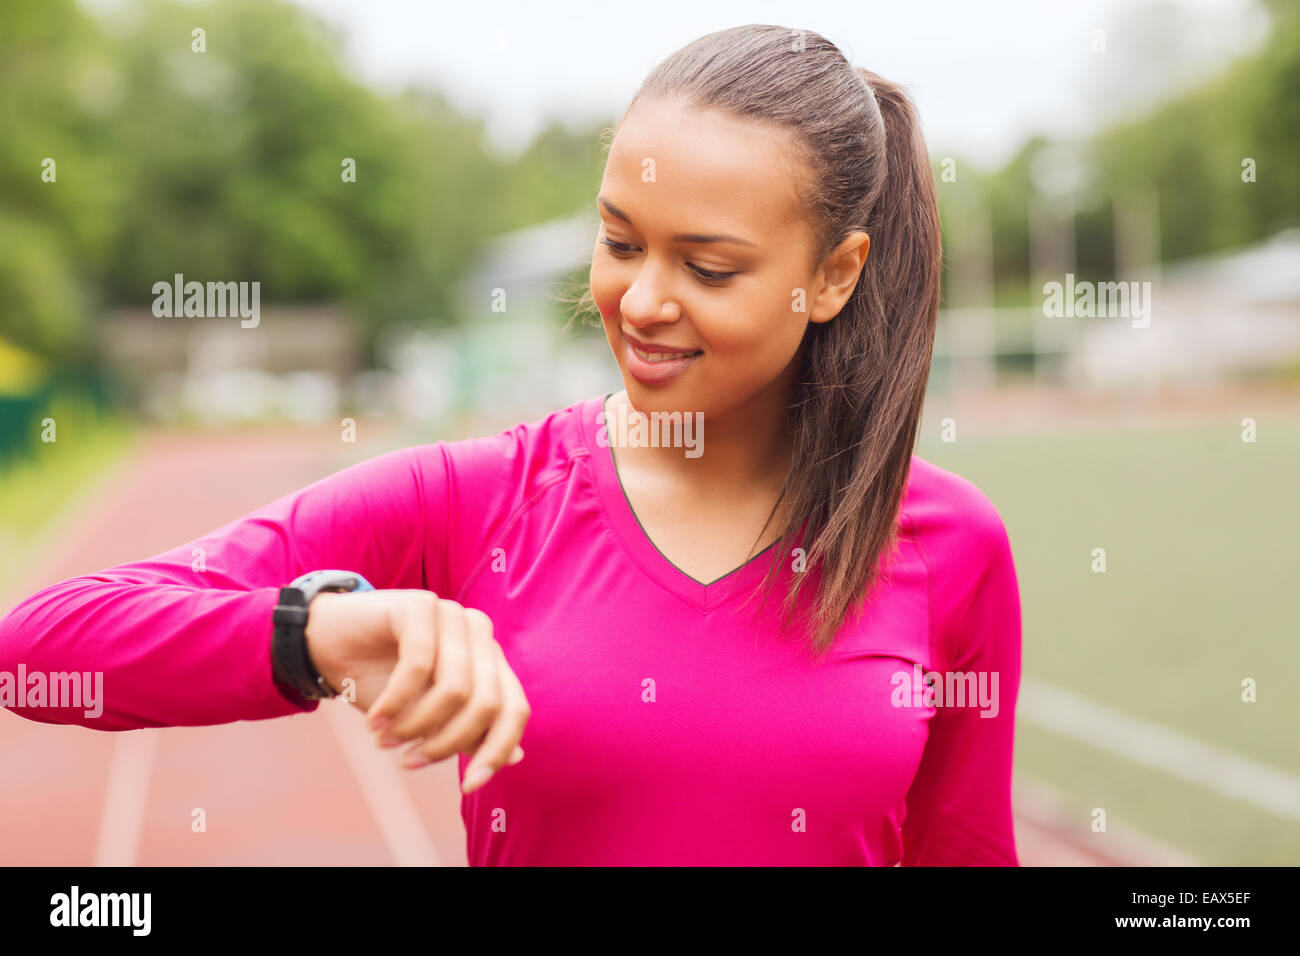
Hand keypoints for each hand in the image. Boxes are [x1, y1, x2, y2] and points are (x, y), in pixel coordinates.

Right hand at [304, 589, 529, 792]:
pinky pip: (419, 664)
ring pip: (456, 688)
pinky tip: (375, 721)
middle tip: (409, 762)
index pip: (514, 709)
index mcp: (489, 659)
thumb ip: (469, 732)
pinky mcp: (420, 604)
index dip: (498, 751)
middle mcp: (479, 634)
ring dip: (416, 725)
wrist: (325, 645)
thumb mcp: (426, 717)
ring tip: (385, 741)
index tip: (468, 786)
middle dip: (447, 743)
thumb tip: (517, 756)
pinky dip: (396, 702)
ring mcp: (453, 615)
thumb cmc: (379, 681)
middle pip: (487, 704)